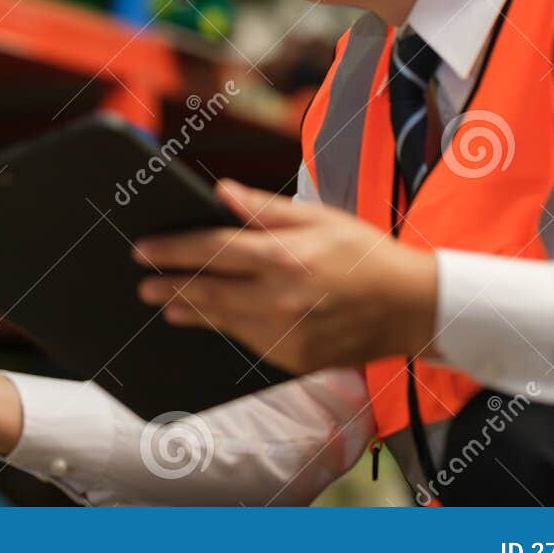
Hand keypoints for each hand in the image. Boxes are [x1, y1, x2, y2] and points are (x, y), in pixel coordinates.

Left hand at [132, 179, 438, 374]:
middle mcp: (280, 298)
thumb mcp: (318, 217)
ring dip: (191, 311)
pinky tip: (211, 320)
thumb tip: (220, 193)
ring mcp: (287, 334)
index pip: (212, 250)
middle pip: (208, 291)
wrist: (412, 307)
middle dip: (170, 286)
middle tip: (142, 285)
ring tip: (166, 305)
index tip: (142, 250)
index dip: (172, 250)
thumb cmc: (364, 254)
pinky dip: (229, 328)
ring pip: (224, 321)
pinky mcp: (295, 359)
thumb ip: (264, 208)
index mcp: (284, 256)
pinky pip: (250, 341)